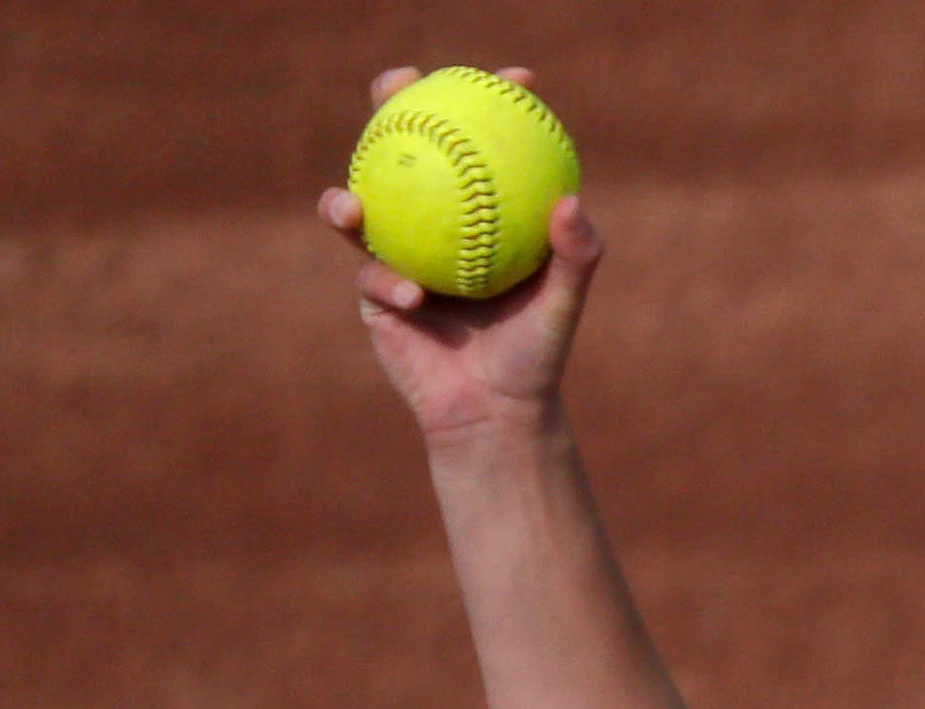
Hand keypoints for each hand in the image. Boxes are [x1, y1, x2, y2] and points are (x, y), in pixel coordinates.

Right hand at [318, 66, 597, 445]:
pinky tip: (412, 294)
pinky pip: (373, 276)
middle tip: (400, 88)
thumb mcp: (562, 307)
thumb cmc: (535, 355)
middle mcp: (433, 221)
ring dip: (349, 197)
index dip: (494, 101)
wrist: (495, 412)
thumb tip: (572, 203)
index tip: (516, 80)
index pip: (482, 143)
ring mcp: (398, 252)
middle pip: (404, 149)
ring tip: (356, 203)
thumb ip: (574, 256)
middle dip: (394, 106)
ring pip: (361, 207)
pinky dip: (390, 282)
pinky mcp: (374, 293)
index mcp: (477, 211)